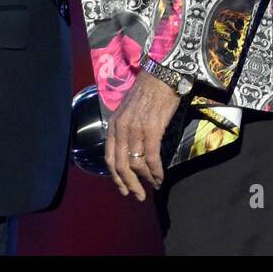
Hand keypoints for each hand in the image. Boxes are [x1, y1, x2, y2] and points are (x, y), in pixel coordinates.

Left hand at [105, 69, 181, 199]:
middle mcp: (121, 128)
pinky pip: (152, 157)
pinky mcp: (152, 129)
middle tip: (138, 195)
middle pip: (121, 165)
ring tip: (153, 185)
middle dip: (129, 184)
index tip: (123, 188)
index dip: (116, 177)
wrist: (162, 75)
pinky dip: (155, 171)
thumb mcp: (128, 110)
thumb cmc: (148, 92)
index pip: (109, 157)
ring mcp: (136, 129)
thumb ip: (125, 129)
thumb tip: (131, 151)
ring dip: (145, 179)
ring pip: (136, 163)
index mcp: (114, 125)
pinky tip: (160, 177)